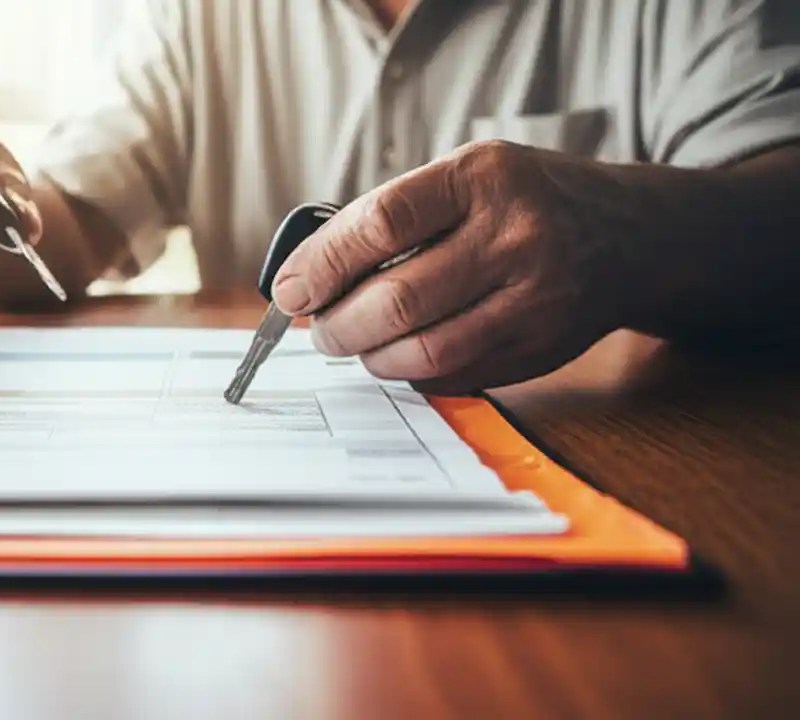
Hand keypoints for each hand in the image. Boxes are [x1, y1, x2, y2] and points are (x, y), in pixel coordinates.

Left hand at [271, 140, 649, 394]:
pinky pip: (455, 377)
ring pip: (426, 351)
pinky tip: (401, 356)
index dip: (323, 264)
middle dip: (339, 324)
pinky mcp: (543, 348)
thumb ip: (392, 218)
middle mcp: (517, 236)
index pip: (382, 223)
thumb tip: (305, 278)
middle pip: (400, 300)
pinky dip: (412, 373)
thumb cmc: (521, 202)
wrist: (627, 235)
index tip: (290, 289)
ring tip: (355, 343)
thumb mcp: (466, 176)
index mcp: (484, 178)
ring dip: (371, 356)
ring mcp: (537, 298)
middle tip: (320, 328)